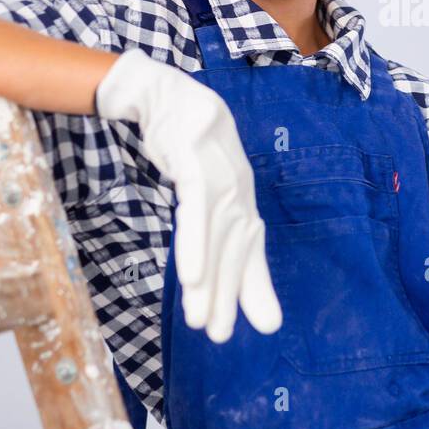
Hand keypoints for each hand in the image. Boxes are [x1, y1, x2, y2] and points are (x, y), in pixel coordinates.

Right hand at [96, 49, 280, 341]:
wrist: (164, 93)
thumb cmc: (186, 147)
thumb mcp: (202, 190)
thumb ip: (211, 227)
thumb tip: (215, 268)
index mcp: (241, 196)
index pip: (249, 250)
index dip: (252, 288)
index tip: (264, 328)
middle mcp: (238, 186)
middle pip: (234, 247)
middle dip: (227, 293)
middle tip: (216, 336)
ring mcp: (220, 170)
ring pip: (216, 234)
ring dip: (208, 277)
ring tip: (198, 318)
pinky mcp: (196, 158)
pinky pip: (197, 208)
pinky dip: (195, 241)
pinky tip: (191, 273)